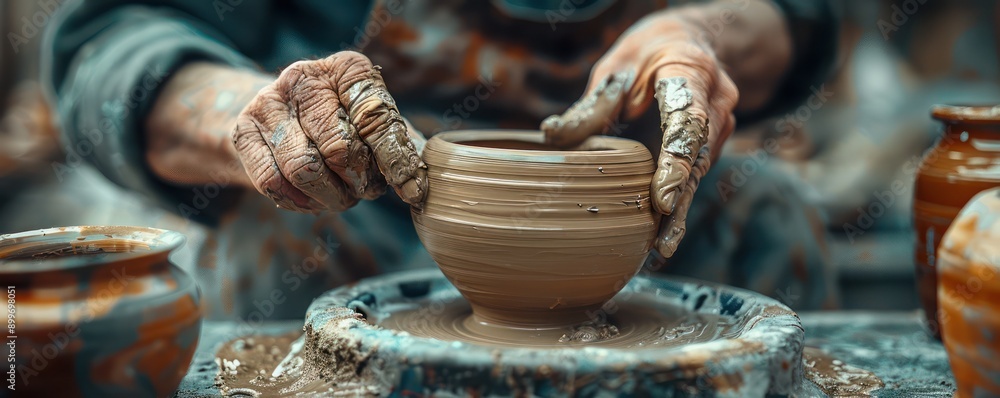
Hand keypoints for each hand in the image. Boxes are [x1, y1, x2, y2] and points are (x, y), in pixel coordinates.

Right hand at [232, 51, 426, 212]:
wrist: (281, 114)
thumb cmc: (342, 120)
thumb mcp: (374, 121)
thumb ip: (399, 144)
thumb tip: (418, 184)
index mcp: (347, 68)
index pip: (375, 119)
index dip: (394, 161)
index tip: (410, 192)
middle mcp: (304, 78)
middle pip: (339, 150)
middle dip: (359, 182)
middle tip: (366, 189)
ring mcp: (268, 103)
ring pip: (304, 170)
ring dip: (331, 196)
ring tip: (342, 195)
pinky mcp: (243, 131)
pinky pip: (273, 183)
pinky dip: (300, 202)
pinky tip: (313, 199)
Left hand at [541, 12, 738, 257]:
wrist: (686, 43)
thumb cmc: (645, 55)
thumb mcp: (616, 69)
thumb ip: (593, 105)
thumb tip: (552, 136)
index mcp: (692, 72)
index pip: (687, 121)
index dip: (674, 163)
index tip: (662, 199)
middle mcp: (716, 102)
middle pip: (697, 157)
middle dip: (679, 200)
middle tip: (663, 241)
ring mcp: (718, 127)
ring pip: (698, 173)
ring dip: (680, 210)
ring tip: (662, 247)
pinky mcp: (707, 147)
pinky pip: (692, 176)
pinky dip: (677, 203)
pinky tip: (661, 237)